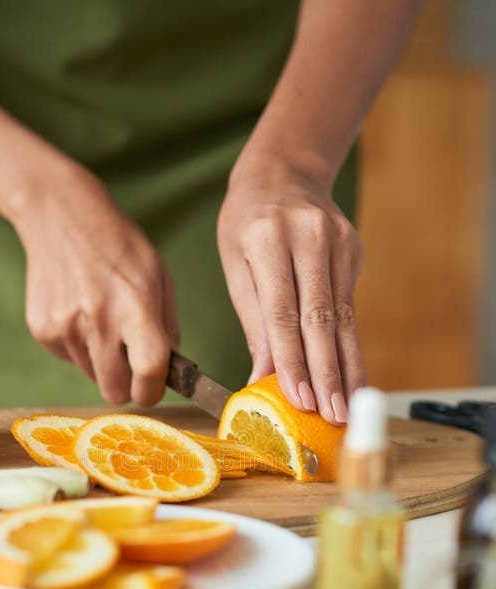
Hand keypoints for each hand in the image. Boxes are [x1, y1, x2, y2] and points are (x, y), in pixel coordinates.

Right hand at [15, 163, 178, 405]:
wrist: (58, 214)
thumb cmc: (118, 245)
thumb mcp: (158, 276)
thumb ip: (167, 327)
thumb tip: (170, 372)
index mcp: (134, 306)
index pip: (148, 371)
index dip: (153, 390)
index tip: (154, 388)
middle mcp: (97, 321)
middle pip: (114, 392)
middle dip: (127, 386)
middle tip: (132, 365)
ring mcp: (64, 327)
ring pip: (92, 377)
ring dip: (103, 363)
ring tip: (103, 321)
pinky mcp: (42, 330)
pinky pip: (71, 360)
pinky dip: (81, 348)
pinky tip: (81, 312)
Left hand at [217, 160, 364, 423]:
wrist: (284, 170)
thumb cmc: (246, 223)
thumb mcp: (235, 264)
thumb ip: (253, 321)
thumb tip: (262, 378)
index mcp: (269, 239)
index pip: (283, 311)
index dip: (293, 359)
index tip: (299, 398)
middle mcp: (310, 239)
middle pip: (321, 318)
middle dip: (327, 373)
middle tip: (331, 415)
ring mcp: (339, 243)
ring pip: (344, 317)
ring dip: (347, 368)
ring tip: (348, 408)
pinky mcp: (354, 252)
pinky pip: (351, 308)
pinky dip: (350, 346)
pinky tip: (352, 378)